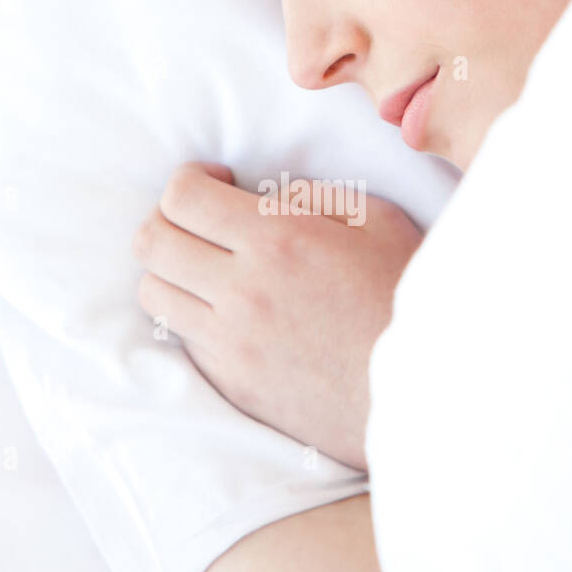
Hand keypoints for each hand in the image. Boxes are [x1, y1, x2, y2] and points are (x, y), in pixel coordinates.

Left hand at [132, 163, 422, 469]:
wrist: (421, 390)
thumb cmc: (403, 298)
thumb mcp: (375, 221)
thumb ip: (309, 198)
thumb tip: (260, 197)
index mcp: (279, 240)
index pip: (181, 197)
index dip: (189, 180)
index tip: (217, 183)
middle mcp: (243, 291)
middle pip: (150, 242)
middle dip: (168, 219)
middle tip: (203, 223)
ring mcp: (232, 343)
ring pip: (155, 292)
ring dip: (175, 271)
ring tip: (213, 270)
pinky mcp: (232, 382)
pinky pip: (183, 337)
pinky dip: (196, 317)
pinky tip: (235, 312)